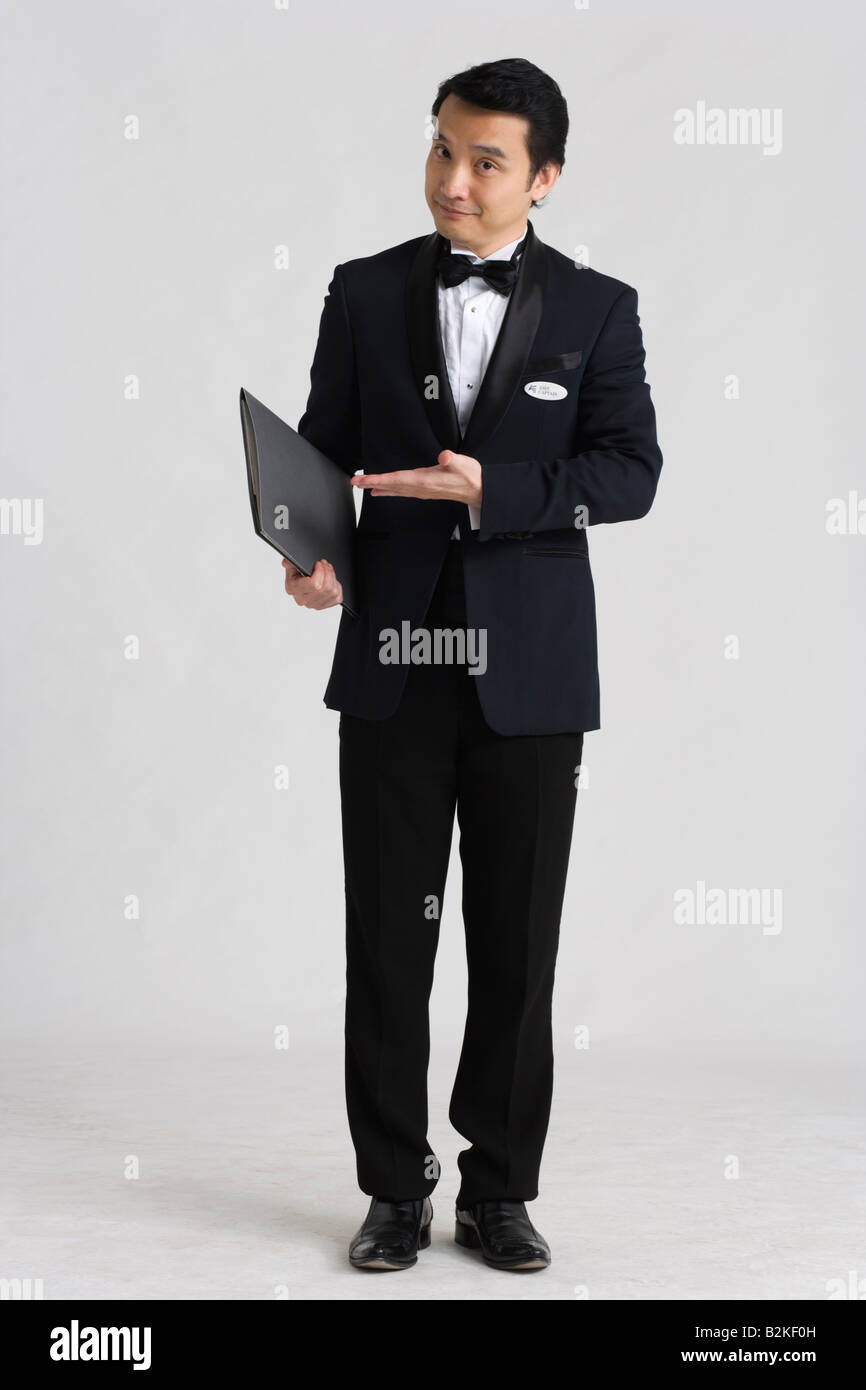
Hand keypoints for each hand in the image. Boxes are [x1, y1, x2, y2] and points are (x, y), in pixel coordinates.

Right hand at [282, 557, 342, 609]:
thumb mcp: (291, 567)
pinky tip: (331, 581)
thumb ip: (289, 563)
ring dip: (333, 578)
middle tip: (324, 564)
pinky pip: (337, 598)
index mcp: (294, 589)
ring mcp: (315, 605)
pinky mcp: (325, 606)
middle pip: (325, 587)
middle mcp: (304, 600)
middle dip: (327, 572)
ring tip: (328, 570)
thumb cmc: (296, 576)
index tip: (318, 564)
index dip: (320, 572)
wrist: (300, 585)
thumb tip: (286, 563)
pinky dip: (337, 587)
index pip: (314, 584)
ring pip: (333, 592)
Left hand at [351, 449, 481, 507]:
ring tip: (363, 486)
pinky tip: (383, 491)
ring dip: (378, 487)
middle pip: (391, 486)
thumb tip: (444, 456)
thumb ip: (452, 460)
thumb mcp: (462, 463)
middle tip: (355, 481)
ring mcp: (421, 491)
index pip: (396, 479)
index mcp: (424, 480)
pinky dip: (389, 490)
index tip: (363, 479)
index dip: (378, 479)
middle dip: (371, 483)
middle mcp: (420, 488)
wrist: (478, 490)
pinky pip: (401, 491)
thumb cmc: (470, 476)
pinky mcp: (424, 490)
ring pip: (394, 489)